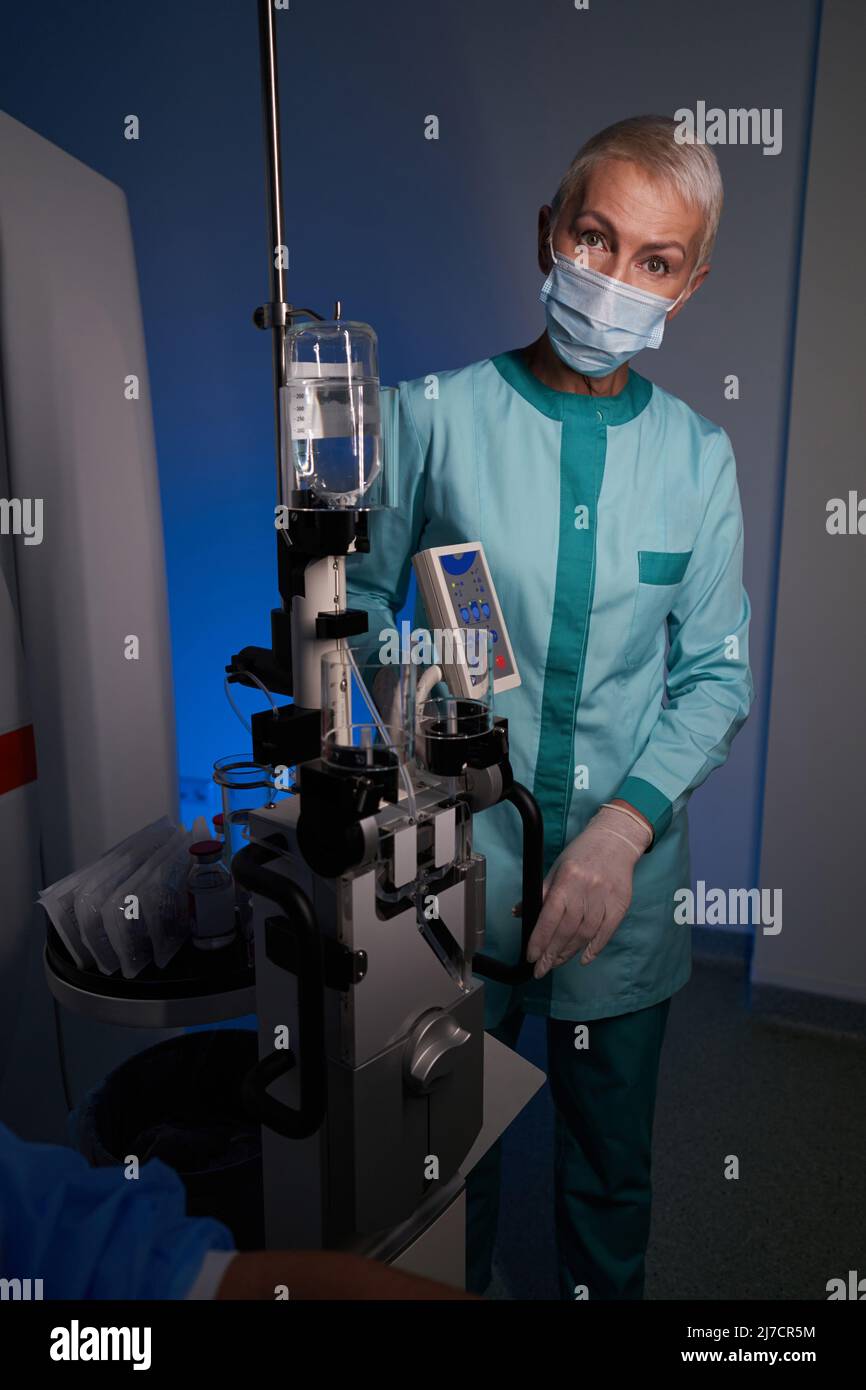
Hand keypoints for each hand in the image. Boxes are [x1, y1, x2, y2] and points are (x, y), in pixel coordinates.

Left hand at [525, 805, 650, 977]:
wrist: (615, 841)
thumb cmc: (582, 854)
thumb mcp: (556, 868)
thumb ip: (540, 893)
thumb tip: (520, 912)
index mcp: (568, 878)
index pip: (550, 916)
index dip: (540, 939)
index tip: (531, 956)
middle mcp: (587, 889)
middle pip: (567, 929)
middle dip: (552, 953)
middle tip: (541, 969)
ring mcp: (605, 898)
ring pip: (585, 934)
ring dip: (569, 952)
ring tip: (557, 963)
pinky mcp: (620, 905)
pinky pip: (606, 932)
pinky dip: (594, 948)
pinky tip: (583, 958)